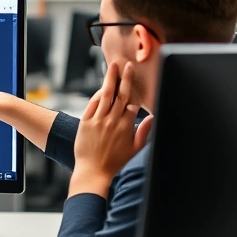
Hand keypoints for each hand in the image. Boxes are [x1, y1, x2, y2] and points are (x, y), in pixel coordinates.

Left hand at [70, 61, 153, 197]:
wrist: (93, 171)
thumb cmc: (114, 162)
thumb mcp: (134, 149)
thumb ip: (144, 132)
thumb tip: (150, 117)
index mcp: (126, 127)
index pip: (132, 103)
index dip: (134, 92)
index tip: (135, 79)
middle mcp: (113, 121)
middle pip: (121, 95)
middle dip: (125, 78)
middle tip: (128, 65)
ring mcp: (98, 120)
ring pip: (106, 95)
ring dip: (110, 79)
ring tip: (113, 67)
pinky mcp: (85, 122)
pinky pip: (93, 104)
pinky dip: (98, 94)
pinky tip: (102, 86)